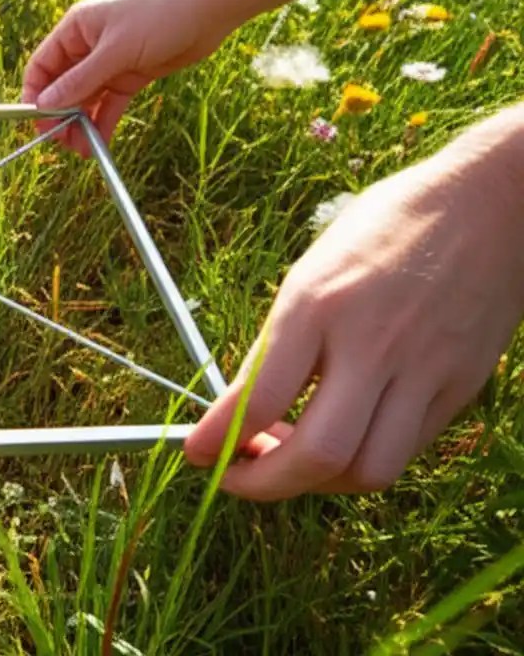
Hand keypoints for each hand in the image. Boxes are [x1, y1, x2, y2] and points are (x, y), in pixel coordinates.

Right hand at [21, 0, 233, 152]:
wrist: (209, 9)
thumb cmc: (159, 16)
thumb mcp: (116, 51)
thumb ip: (80, 80)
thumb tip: (45, 104)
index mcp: (76, 29)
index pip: (42, 66)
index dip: (36, 95)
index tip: (37, 123)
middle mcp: (88, 46)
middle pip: (62, 86)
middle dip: (59, 115)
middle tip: (60, 142)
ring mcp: (109, 62)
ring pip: (86, 99)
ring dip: (80, 124)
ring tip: (80, 150)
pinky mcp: (130, 75)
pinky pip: (109, 104)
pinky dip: (103, 122)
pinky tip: (99, 143)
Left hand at [183, 145, 523, 499]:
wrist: (493, 205)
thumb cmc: (387, 228)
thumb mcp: (312, 269)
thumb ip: (279, 343)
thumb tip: (240, 410)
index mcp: (319, 304)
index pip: (260, 398)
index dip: (219, 441)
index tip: (195, 453)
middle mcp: (372, 344)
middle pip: (318, 454)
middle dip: (264, 484)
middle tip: (236, 476)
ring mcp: (424, 371)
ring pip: (367, 471)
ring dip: (318, 483)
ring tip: (291, 459)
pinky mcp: (460, 387)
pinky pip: (404, 451)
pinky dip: (361, 461)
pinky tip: (340, 441)